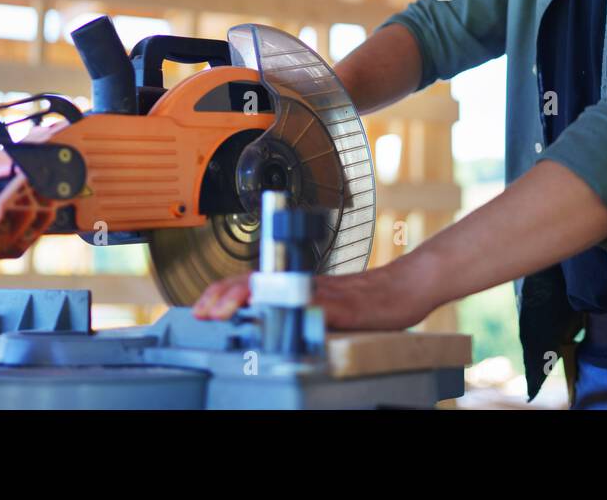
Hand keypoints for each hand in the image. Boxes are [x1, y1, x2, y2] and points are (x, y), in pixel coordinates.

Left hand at [191, 255, 438, 330]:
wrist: (406, 287)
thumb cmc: (371, 302)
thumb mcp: (328, 310)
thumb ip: (302, 313)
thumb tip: (271, 327)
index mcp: (299, 286)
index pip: (254, 283)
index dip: (224, 293)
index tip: (201, 307)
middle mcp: (305, 284)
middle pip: (256, 280)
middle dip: (224, 294)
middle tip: (202, 311)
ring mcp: (320, 292)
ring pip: (275, 287)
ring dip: (244, 296)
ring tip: (222, 310)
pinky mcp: (340, 303)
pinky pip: (308, 301)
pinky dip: (287, 303)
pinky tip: (272, 309)